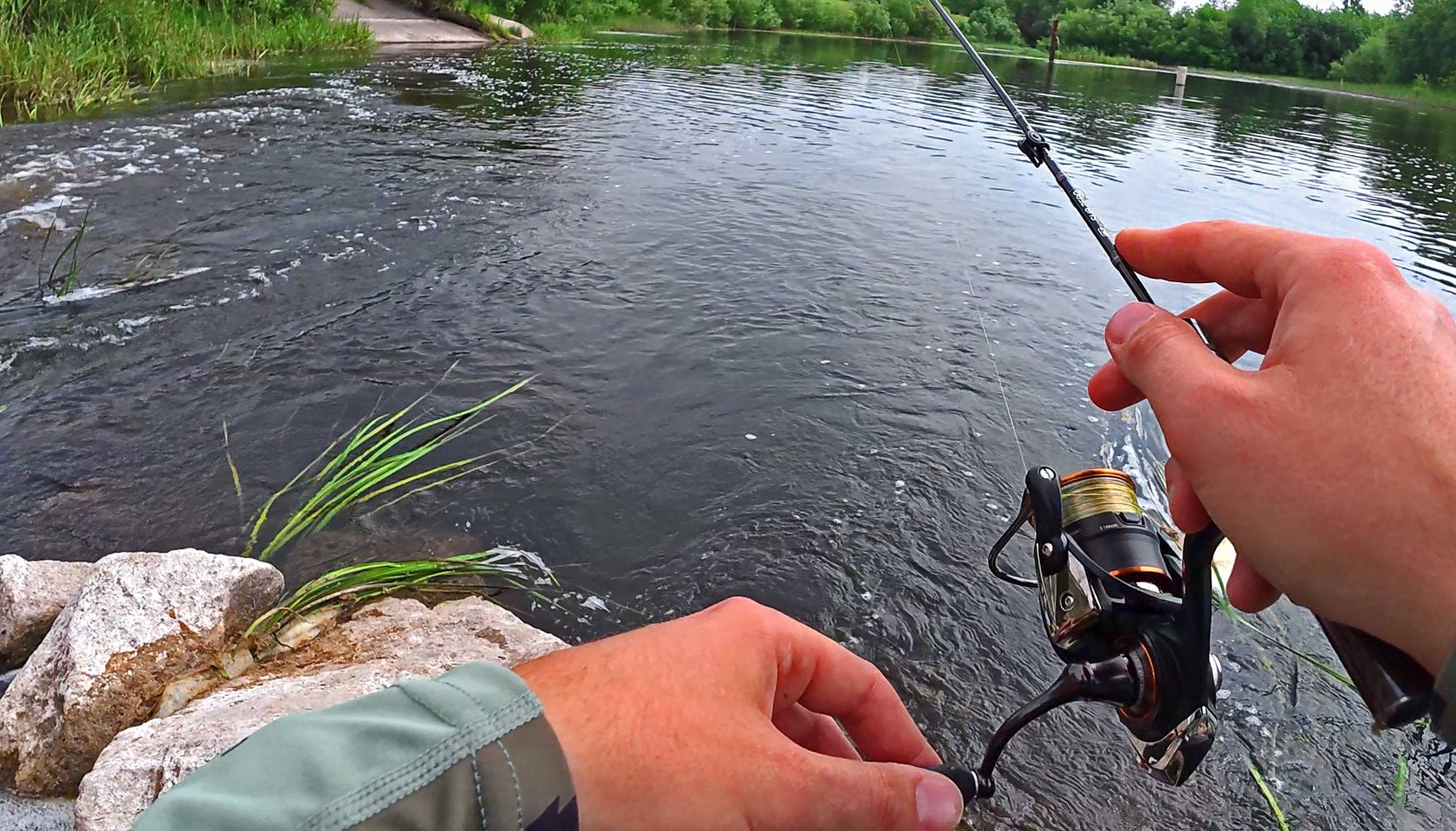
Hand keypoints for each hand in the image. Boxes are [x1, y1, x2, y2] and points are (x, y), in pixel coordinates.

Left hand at [513, 597, 962, 830]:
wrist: (515, 776)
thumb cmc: (631, 756)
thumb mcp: (775, 786)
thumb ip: (866, 798)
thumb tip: (939, 802)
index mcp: (754, 641)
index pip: (859, 685)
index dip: (902, 748)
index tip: (928, 804)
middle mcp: (711, 663)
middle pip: (809, 728)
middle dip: (843, 790)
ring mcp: (669, 707)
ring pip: (758, 763)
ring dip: (791, 808)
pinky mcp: (633, 753)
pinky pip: (709, 784)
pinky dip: (740, 814)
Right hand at [1086, 221, 1455, 673]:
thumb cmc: (1353, 502)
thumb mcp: (1215, 424)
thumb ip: (1157, 359)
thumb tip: (1131, 323)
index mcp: (1334, 283)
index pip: (1224, 244)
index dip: (1161, 252)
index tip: (1127, 250)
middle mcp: (1382, 313)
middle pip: (1249, 333)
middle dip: (1183, 399)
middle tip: (1123, 414)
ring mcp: (1414, 373)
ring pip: (1286, 401)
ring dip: (1231, 466)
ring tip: (1213, 532)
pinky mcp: (1432, 432)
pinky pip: (1335, 444)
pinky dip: (1289, 492)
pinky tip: (1268, 566)